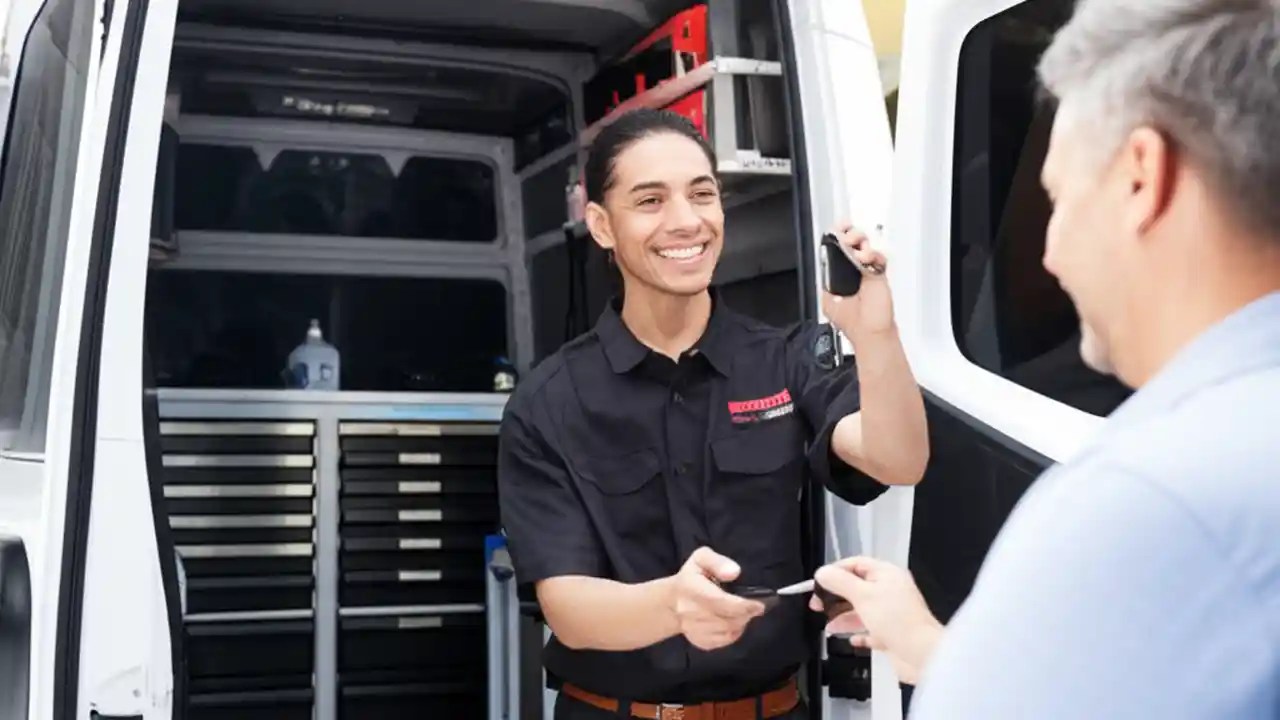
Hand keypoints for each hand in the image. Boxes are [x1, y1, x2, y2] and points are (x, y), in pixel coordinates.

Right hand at [669, 547, 765, 650]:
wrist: (672, 603)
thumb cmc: (692, 577)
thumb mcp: (702, 558)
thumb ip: (718, 562)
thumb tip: (734, 573)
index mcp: (690, 588)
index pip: (720, 602)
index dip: (743, 605)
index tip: (759, 603)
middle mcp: (689, 611)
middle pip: (727, 619)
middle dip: (746, 613)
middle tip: (754, 606)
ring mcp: (693, 629)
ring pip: (728, 631)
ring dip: (741, 622)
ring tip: (743, 611)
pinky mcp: (699, 642)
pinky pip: (725, 640)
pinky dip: (735, 633)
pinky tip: (733, 621)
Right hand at [809, 556, 942, 684]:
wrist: (922, 654)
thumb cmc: (898, 621)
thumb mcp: (863, 596)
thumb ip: (840, 582)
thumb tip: (822, 572)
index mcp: (887, 574)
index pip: (856, 564)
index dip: (835, 572)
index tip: (818, 582)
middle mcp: (891, 591)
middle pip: (857, 588)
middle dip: (836, 596)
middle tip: (817, 605)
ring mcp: (892, 613)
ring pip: (862, 610)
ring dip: (844, 617)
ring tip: (829, 625)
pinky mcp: (893, 634)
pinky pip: (871, 631)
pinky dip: (859, 634)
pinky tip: (852, 639)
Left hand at [820, 222, 895, 337]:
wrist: (872, 332)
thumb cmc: (854, 322)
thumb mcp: (829, 301)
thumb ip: (827, 281)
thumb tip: (826, 263)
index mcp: (839, 277)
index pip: (837, 250)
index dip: (837, 237)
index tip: (837, 228)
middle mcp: (853, 271)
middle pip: (852, 244)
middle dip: (849, 235)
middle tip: (847, 236)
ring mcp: (867, 271)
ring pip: (865, 246)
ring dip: (860, 241)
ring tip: (856, 248)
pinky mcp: (879, 274)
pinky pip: (877, 257)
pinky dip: (872, 254)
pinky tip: (865, 258)